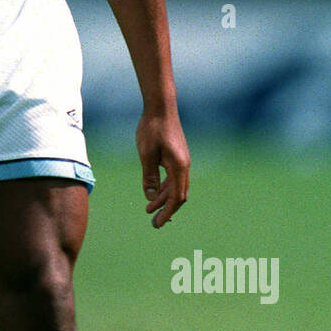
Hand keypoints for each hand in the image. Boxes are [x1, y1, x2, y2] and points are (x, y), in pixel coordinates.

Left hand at [136, 108, 189, 228]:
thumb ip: (149, 177)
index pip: (176, 197)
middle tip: (154, 223)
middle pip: (178, 195)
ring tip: (149, 209)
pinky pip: (173, 177)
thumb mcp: (146, 154)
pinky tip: (154, 192)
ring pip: (176, 186)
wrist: (160, 107)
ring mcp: (182, 161)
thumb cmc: (151, 129)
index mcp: (179, 167)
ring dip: (164, 198)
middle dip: (167, 209)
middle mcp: (184, 166)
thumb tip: (149, 197)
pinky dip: (165, 187)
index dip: (167, 212)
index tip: (158, 223)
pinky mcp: (177, 156)